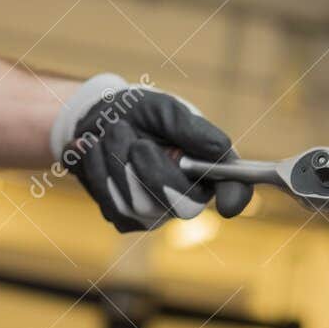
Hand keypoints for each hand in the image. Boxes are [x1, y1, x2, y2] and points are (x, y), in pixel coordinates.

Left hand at [50, 73, 252, 231]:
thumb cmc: (139, 113)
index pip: (234, 190)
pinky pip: (110, 204)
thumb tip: (222, 150)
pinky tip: (93, 146)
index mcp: (207, 167)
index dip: (235, 198)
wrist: (95, 119)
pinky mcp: (123, 218)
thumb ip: (191, 129)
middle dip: (153, 170)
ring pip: (138, 205)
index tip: (227, 204)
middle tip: (137, 142)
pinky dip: (97, 168)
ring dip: (118, 161)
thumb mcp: (164, 109)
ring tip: (112, 131)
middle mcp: (186, 196)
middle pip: (181, 205)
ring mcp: (155, 213)